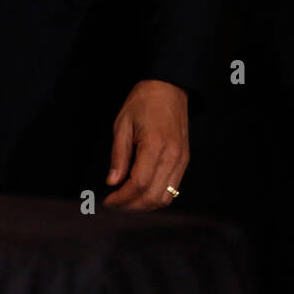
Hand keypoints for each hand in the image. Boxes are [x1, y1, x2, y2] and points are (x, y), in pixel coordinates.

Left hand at [103, 79, 187, 209]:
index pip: (138, 183)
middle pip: (153, 196)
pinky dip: (156, 197)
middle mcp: (172, 157)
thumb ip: (118, 155)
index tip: (108, 201)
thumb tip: (112, 182)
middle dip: (131, 206)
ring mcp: (181, 161)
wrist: (169, 87)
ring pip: (165, 198)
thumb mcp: (122, 123)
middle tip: (114, 205)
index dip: (122, 197)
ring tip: (126, 202)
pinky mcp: (185, 161)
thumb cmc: (143, 101)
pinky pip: (173, 189)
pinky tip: (142, 194)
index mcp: (155, 146)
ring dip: (144, 206)